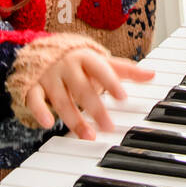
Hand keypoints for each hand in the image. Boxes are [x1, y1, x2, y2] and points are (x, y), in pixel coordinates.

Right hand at [25, 47, 154, 139]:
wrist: (43, 51)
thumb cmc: (80, 61)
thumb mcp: (102, 62)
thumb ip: (126, 70)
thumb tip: (152, 74)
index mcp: (86, 58)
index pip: (100, 70)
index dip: (111, 83)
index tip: (122, 97)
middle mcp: (67, 67)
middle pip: (82, 89)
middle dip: (95, 109)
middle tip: (109, 127)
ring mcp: (49, 77)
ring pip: (61, 99)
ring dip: (74, 118)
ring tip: (88, 136)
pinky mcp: (33, 87)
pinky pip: (34, 100)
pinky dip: (39, 111)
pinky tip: (48, 124)